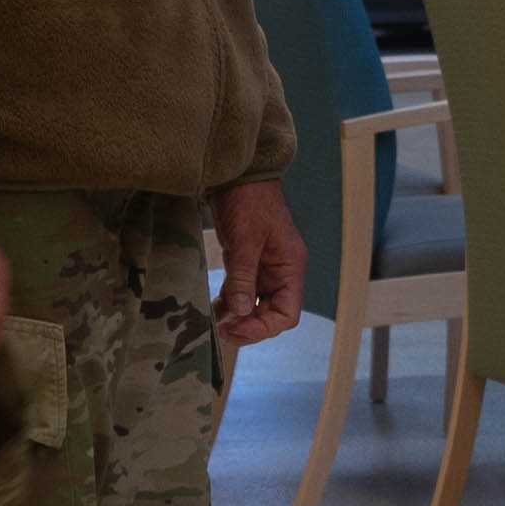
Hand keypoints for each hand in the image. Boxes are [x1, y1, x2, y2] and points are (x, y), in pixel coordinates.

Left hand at [210, 176, 304, 344]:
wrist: (237, 174)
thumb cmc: (249, 201)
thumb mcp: (245, 241)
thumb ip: (243, 278)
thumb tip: (241, 313)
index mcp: (291, 267)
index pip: (288, 313)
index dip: (264, 327)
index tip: (237, 329)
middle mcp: (281, 272)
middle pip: (272, 314)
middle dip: (249, 326)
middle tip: (222, 331)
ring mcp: (264, 268)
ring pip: (255, 306)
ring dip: (237, 317)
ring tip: (215, 323)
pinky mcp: (247, 263)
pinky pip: (242, 292)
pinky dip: (229, 304)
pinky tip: (214, 309)